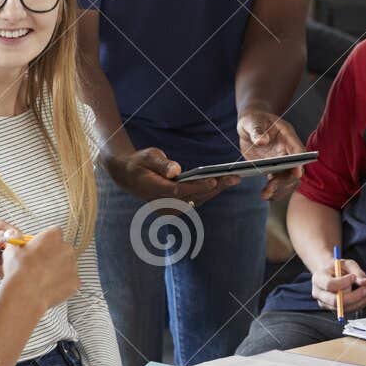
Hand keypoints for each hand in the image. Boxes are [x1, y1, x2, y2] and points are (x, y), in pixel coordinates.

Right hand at [0, 225, 80, 315]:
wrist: (24, 294)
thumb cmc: (18, 270)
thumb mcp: (12, 250)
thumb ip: (16, 240)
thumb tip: (14, 235)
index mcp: (53, 236)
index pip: (55, 232)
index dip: (47, 240)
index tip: (40, 247)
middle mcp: (66, 248)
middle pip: (63, 248)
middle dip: (55, 255)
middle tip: (41, 264)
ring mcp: (73, 266)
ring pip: (68, 265)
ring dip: (60, 269)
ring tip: (44, 278)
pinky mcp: (75, 282)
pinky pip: (71, 281)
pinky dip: (63, 284)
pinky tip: (50, 288)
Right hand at [105, 146, 235, 204]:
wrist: (130, 177)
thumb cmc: (141, 163)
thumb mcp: (148, 156)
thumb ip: (162, 164)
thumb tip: (176, 170)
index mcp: (154, 191)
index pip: (179, 190)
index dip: (197, 186)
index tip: (213, 180)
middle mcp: (162, 204)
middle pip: (193, 197)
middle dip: (215, 187)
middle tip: (234, 177)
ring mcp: (169, 209)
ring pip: (197, 200)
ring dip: (216, 190)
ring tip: (234, 178)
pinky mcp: (176, 209)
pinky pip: (196, 200)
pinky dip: (209, 192)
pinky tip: (223, 182)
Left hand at [238, 109, 304, 201]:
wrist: (251, 125)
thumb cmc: (253, 120)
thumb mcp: (252, 122)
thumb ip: (256, 131)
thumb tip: (261, 141)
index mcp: (287, 135)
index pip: (298, 149)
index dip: (299, 161)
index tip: (297, 173)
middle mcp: (288, 150)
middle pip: (294, 168)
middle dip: (286, 180)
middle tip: (271, 187)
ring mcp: (282, 160)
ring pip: (287, 178)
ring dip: (280, 188)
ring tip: (266, 195)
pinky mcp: (273, 168)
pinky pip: (277, 181)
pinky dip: (273, 190)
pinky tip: (265, 195)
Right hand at [311, 257, 365, 314]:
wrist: (331, 274)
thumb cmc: (338, 268)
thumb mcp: (347, 264)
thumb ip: (357, 272)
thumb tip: (364, 282)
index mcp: (318, 279)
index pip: (329, 285)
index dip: (343, 282)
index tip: (354, 276)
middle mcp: (319, 293)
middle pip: (335, 300)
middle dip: (354, 296)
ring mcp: (325, 304)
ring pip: (343, 308)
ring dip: (359, 301)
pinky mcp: (333, 310)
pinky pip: (347, 311)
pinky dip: (358, 305)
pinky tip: (364, 297)